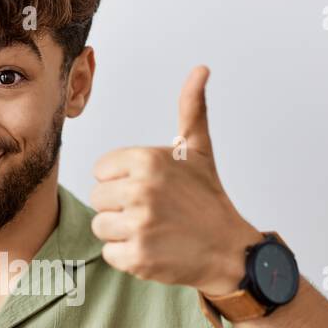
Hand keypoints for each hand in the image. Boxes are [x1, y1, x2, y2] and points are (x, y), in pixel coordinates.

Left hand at [89, 65, 260, 295]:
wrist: (228, 249)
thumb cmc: (207, 199)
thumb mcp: (199, 150)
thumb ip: (191, 109)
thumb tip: (200, 69)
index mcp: (147, 161)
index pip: (101, 170)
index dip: (122, 180)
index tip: (149, 188)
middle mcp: (141, 190)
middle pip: (98, 198)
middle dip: (120, 207)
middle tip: (153, 212)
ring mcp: (139, 226)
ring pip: (100, 226)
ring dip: (122, 232)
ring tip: (152, 230)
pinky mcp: (138, 258)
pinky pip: (109, 254)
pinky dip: (128, 256)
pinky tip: (153, 249)